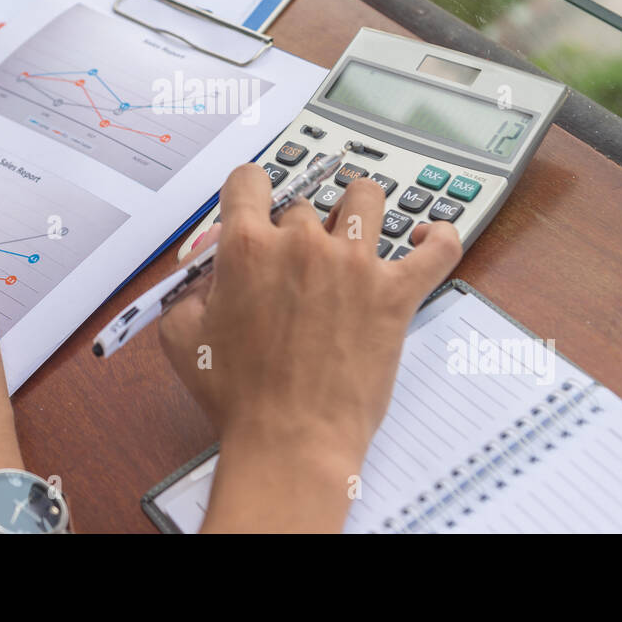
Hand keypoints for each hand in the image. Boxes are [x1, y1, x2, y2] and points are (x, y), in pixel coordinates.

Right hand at [159, 163, 462, 530]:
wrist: (289, 441)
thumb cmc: (238, 399)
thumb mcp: (182, 337)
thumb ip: (188, 291)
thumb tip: (209, 276)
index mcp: (248, 247)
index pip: (249, 180)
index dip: (249, 192)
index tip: (254, 207)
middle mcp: (303, 243)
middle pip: (303, 205)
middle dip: (296, 232)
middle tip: (293, 270)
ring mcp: (354, 265)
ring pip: (366, 199)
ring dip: (358, 210)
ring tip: (354, 234)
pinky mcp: (395, 294)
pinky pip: (438, 248)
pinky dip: (439, 237)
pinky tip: (429, 238)